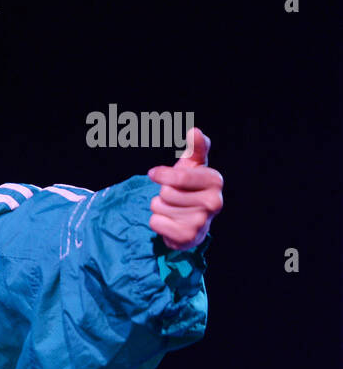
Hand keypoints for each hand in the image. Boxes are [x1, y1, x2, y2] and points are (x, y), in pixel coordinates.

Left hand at [147, 127, 222, 250]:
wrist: (191, 222)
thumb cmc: (190, 189)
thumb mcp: (193, 166)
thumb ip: (196, 148)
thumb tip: (195, 130)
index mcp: (215, 181)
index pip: (179, 176)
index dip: (161, 174)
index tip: (153, 174)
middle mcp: (214, 202)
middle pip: (166, 192)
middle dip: (163, 194)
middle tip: (175, 198)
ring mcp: (202, 222)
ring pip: (159, 207)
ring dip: (160, 208)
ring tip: (174, 210)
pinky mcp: (188, 237)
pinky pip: (156, 223)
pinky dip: (157, 222)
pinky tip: (171, 223)